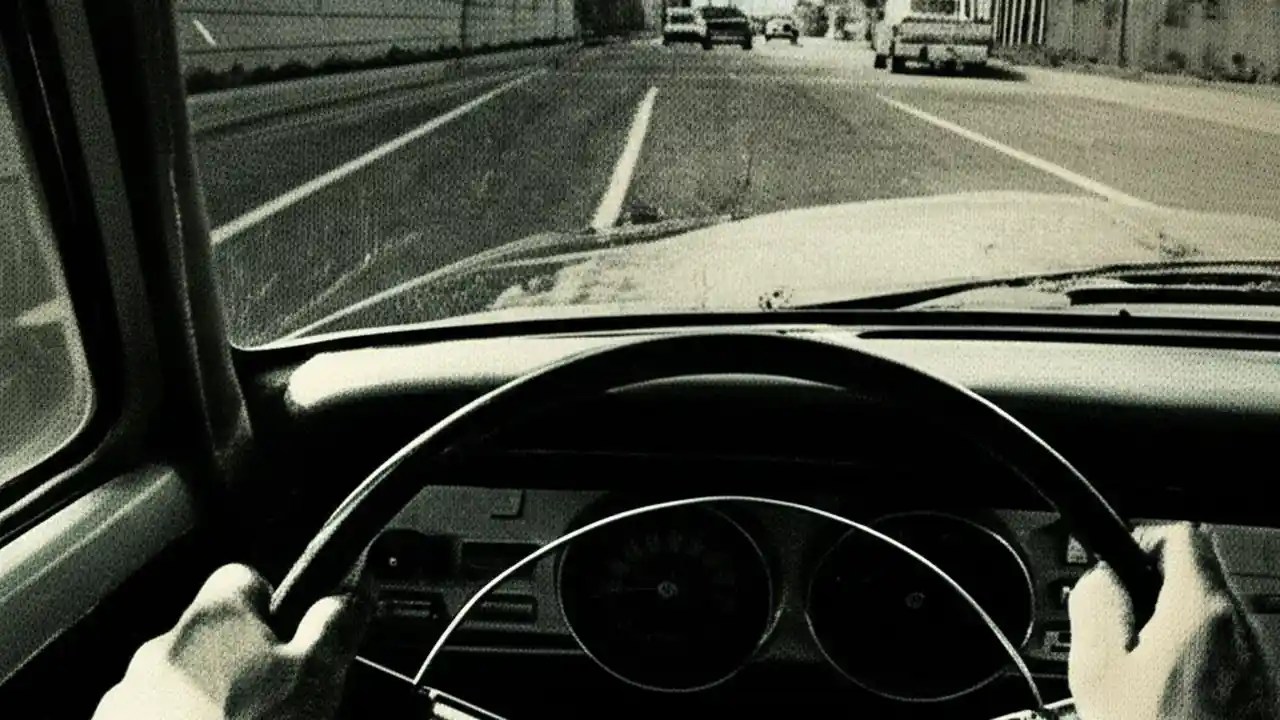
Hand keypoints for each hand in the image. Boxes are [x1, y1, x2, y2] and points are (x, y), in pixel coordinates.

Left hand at [93, 564, 369, 719]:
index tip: (293, 642)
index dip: (274, 605)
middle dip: (241, 664)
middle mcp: (160, 646)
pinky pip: (150, 719)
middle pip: (211, 637)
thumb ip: (334, 625)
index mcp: (213, 617)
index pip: (243, 577)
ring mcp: (125, 697)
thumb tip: (350, 593)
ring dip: (205, 701)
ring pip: (180, 683)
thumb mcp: (317, 679)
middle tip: (275, 706)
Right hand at [1067, 523, 1276, 719]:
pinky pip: (1223, 650)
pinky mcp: (1259, 691)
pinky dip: (1192, 655)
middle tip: (1120, 626)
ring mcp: (1256, 662)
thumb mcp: (1097, 670)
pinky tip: (1165, 695)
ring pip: (1210, 612)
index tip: (1115, 568)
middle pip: (1198, 571)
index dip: (1139, 540)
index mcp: (1201, 611)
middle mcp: (1241, 630)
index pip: (1180, 534)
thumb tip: (1101, 578)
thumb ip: (1095, 605)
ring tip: (1139, 669)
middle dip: (1153, 587)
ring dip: (1172, 623)